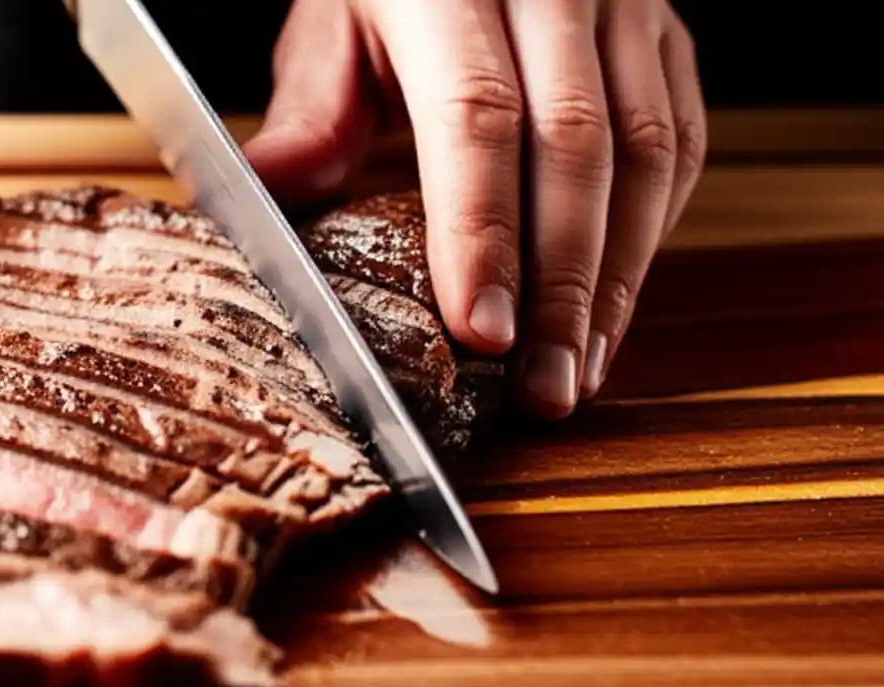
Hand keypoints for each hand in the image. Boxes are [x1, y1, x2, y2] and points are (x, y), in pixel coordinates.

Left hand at [243, 0, 705, 418]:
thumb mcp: (334, 17)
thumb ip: (311, 108)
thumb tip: (266, 194)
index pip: (476, 115)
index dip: (482, 231)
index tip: (479, 330)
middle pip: (578, 146)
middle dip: (564, 284)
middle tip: (544, 387)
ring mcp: (627, 7)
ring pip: (647, 152)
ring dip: (619, 277)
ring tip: (581, 368)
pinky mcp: (667, 37)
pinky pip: (681, 141)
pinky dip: (652, 233)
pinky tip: (615, 305)